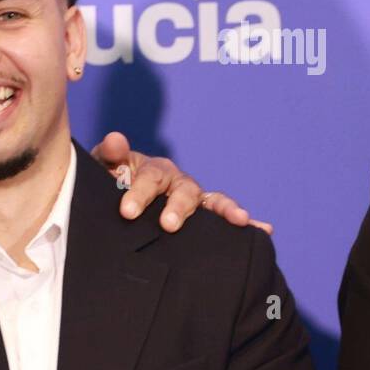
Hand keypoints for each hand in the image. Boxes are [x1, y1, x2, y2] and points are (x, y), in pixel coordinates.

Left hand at [91, 131, 272, 234]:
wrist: (117, 194)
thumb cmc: (110, 180)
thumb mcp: (104, 166)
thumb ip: (110, 155)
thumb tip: (115, 139)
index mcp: (153, 169)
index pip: (149, 179)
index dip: (139, 193)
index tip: (128, 211)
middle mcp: (177, 181)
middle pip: (183, 191)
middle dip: (178, 207)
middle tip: (169, 224)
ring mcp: (191, 198)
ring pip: (211, 201)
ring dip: (226, 208)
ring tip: (241, 218)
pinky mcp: (200, 214)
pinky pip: (223, 217)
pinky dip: (246, 222)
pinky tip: (265, 230)